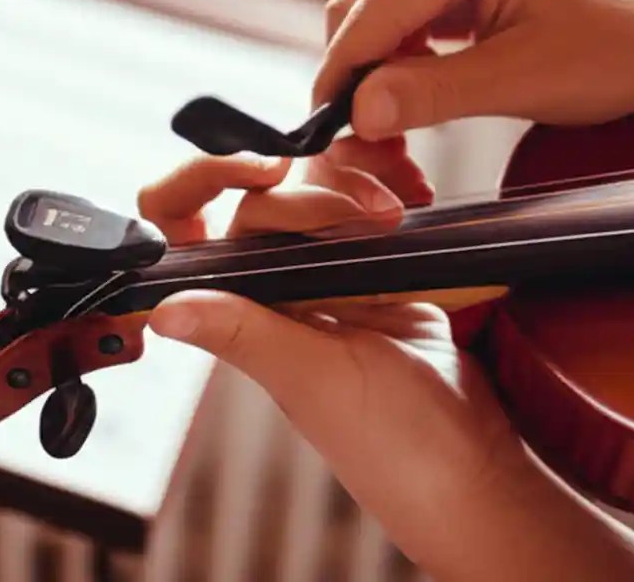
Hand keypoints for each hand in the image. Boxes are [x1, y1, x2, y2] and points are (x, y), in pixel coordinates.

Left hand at [136, 146, 633, 580]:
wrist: (472, 464)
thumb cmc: (387, 440)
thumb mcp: (307, 377)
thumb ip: (241, 332)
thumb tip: (161, 312)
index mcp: (242, 312)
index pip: (189, 230)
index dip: (203, 184)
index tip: (264, 169)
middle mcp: (276, 292)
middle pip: (262, 198)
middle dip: (316, 191)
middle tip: (375, 216)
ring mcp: (330, 279)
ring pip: (315, 192)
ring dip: (355, 184)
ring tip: (399, 214)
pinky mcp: (380, 272)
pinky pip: (365, 206)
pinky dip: (386, 186)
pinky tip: (414, 196)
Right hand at [317, 0, 633, 139]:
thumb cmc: (618, 48)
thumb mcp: (518, 80)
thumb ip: (430, 93)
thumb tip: (358, 113)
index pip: (369, 10)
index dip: (342, 76)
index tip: (327, 135)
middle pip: (360, 11)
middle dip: (354, 81)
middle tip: (361, 147)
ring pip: (376, 22)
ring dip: (374, 80)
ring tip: (390, 138)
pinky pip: (404, 26)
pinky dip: (399, 70)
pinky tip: (412, 107)